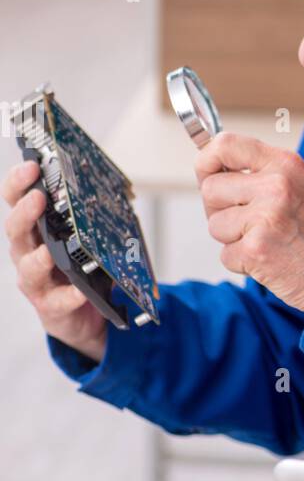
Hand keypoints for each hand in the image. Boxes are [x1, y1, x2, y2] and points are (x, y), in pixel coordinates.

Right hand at [2, 160, 107, 362]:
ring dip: (38, 258)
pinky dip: (68, 295)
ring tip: (49, 252)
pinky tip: (79, 291)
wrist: (82, 314)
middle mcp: (27, 252)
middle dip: (24, 212)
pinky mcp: (49, 306)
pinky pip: (56, 300)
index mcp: (34, 229)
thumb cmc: (79, 269)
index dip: (18, 183)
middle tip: (38, 198)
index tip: (31, 166)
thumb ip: (89, 217)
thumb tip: (110, 188)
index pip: (16, 200)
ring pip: (28, 267)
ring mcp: (35, 280)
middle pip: (15, 229)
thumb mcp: (84, 237)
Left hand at [196, 133, 303, 312]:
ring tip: (268, 243)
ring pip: (214, 225)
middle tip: (252, 225)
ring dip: (233, 240)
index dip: (206, 160)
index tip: (207, 173)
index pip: (225, 143)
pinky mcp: (256, 249)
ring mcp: (265, 216)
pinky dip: (242, 264)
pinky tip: (270, 261)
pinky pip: (225, 255)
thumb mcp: (301, 188)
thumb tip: (212, 172)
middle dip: (220, 211)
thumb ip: (262, 175)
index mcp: (285, 164)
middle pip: (210, 188)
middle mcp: (275, 184)